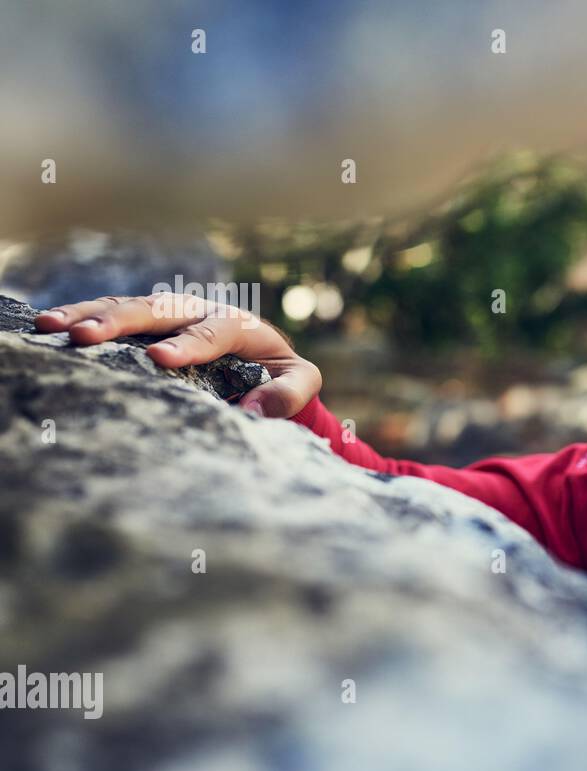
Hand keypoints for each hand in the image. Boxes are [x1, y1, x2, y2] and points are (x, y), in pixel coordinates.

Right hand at [35, 293, 320, 417]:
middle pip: (158, 312)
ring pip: (129, 308)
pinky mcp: (150, 322)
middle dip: (120, 323)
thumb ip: (287, 395)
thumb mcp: (301, 383)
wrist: (269, 357)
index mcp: (239, 325)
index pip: (212, 333)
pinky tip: (49, 327)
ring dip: (88, 315)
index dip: (188, 345)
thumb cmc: (283, 373)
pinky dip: (83, 317)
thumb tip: (254, 411)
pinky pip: (114, 314)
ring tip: (50, 327)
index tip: (160, 359)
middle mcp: (200, 310)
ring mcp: (172, 313)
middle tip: (83, 336)